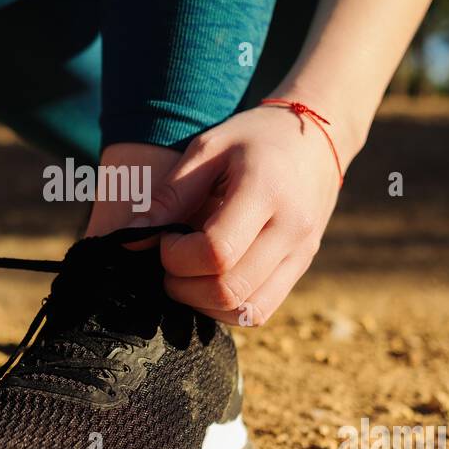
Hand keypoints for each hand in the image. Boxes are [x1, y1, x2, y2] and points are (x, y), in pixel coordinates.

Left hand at [132, 100, 343, 325]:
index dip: (177, 257)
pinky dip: (228, 308)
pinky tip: (211, 282)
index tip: (165, 239)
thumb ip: (171, 195)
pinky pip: (261, 310)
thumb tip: (130, 239)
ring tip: (188, 274)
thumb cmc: (253, 138)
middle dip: (184, 286)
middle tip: (169, 263)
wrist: (317, 137)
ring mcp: (301, 253)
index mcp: (266, 191)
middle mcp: (291, 229)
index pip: (217, 252)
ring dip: (204, 304)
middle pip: (230, 289)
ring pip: (246, 311)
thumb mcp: (208, 148)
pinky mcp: (301, 267)